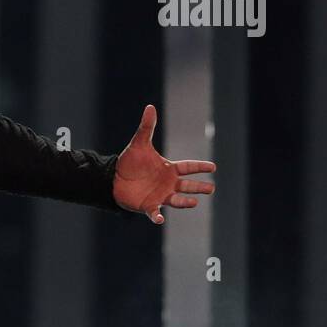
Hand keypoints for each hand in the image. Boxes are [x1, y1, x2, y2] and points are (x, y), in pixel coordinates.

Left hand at [112, 104, 215, 224]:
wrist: (114, 179)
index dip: (200, 167)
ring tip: (194, 202)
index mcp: (168, 169)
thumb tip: (149, 107)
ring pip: (177, 201)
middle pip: (188, 185)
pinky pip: (155, 213)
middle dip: (199, 187)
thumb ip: (146, 128)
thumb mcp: (138, 144)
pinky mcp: (149, 206)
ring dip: (185, 202)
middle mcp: (168, 183)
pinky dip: (158, 217)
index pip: (188, 167)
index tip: (213, 167)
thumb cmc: (129, 162)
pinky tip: (160, 219)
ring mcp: (160, 196)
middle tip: (211, 188)